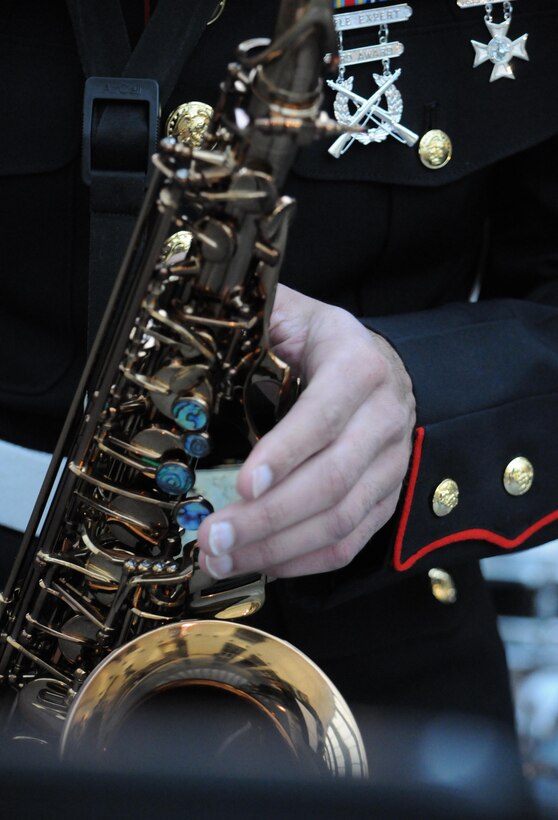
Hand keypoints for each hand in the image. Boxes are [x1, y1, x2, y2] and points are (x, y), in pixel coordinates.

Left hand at [197, 285, 415, 578]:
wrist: (381, 365)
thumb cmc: (322, 343)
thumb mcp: (294, 314)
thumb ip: (257, 316)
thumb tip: (195, 317)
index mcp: (358, 366)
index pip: (324, 416)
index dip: (285, 453)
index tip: (242, 485)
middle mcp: (385, 417)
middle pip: (332, 479)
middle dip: (268, 517)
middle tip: (212, 538)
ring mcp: (392, 464)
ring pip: (342, 520)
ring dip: (279, 547)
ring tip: (222, 559)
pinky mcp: (387, 496)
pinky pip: (351, 541)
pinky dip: (305, 561)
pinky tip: (261, 563)